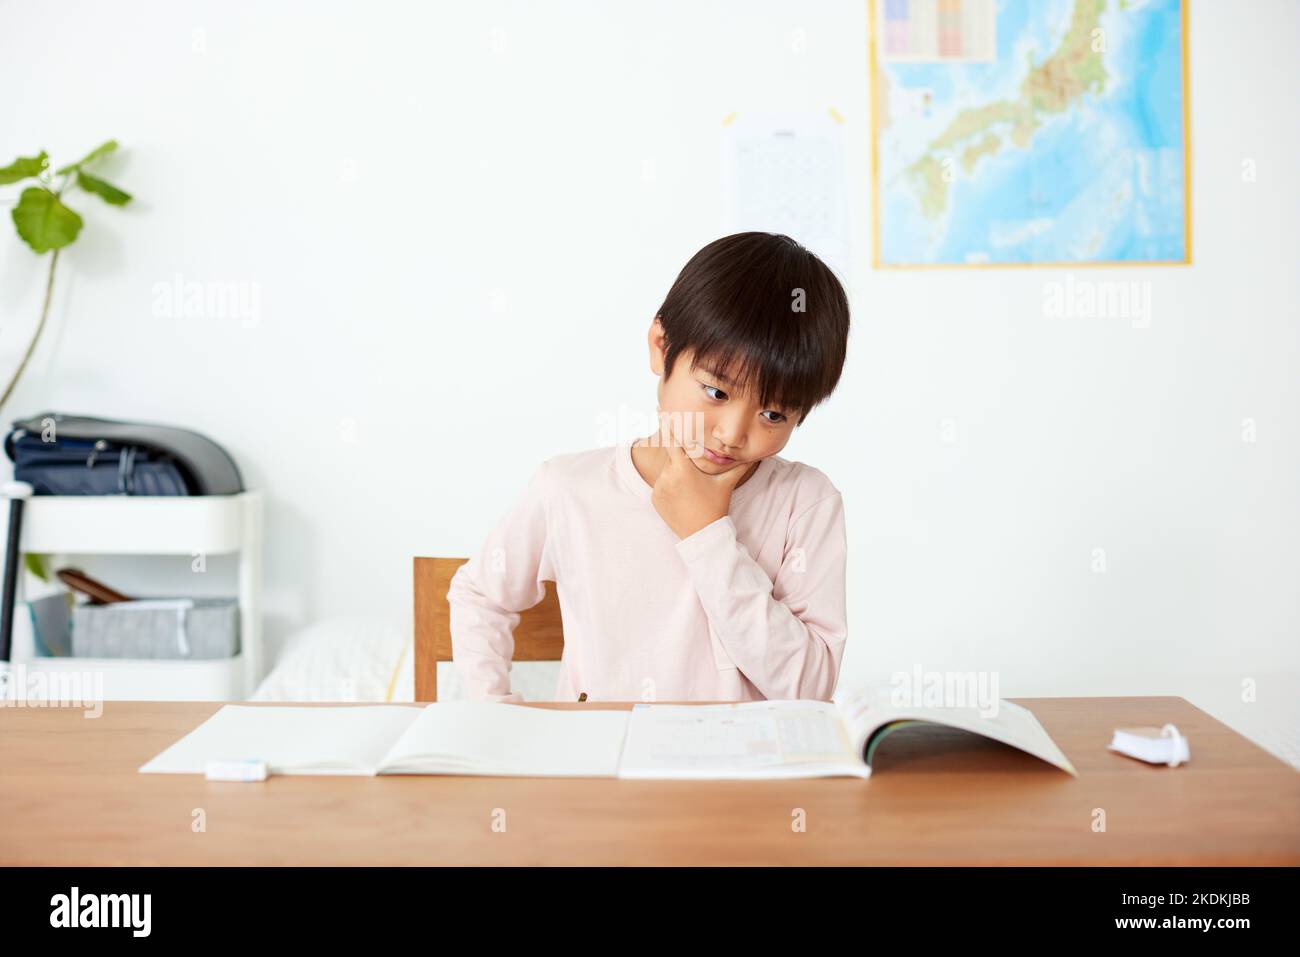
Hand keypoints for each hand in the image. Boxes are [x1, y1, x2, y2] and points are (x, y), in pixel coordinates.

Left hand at [649, 420, 753, 539]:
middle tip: (694, 477)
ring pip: (667, 473)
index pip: (672, 440)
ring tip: (692, 492)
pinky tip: (684, 499)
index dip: (668, 425)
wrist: (702, 535)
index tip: (660, 411)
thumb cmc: (715, 507)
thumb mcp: (726, 484)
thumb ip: (738, 466)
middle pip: (673, 458)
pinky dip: (670, 488)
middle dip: (683, 461)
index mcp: (683, 468)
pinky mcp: (655, 499)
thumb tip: (754, 454)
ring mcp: (659, 489)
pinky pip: (661, 487)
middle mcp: (667, 476)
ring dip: (677, 475)